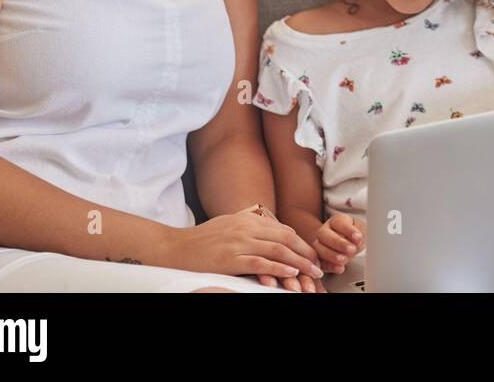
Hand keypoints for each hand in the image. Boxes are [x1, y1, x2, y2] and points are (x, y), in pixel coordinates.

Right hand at [166, 209, 322, 283]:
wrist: (175, 248)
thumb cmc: (202, 240)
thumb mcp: (229, 224)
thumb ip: (249, 224)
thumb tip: (270, 225)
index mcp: (247, 220)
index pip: (282, 229)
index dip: (300, 242)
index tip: (312, 253)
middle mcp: (246, 228)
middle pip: (285, 239)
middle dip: (305, 252)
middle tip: (318, 265)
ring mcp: (238, 243)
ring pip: (277, 251)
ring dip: (298, 262)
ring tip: (311, 272)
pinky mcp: (230, 259)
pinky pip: (260, 263)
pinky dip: (278, 268)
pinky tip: (290, 273)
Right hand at [315, 213, 365, 274]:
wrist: (353, 246)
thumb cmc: (356, 235)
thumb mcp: (361, 230)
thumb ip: (360, 233)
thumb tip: (358, 239)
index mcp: (336, 221)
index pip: (338, 223)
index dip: (348, 230)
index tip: (358, 238)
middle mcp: (325, 231)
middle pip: (324, 235)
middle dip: (338, 243)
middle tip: (351, 249)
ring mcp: (319, 245)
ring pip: (319, 249)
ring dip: (332, 255)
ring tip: (344, 259)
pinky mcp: (319, 258)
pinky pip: (321, 263)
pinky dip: (330, 267)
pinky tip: (340, 268)